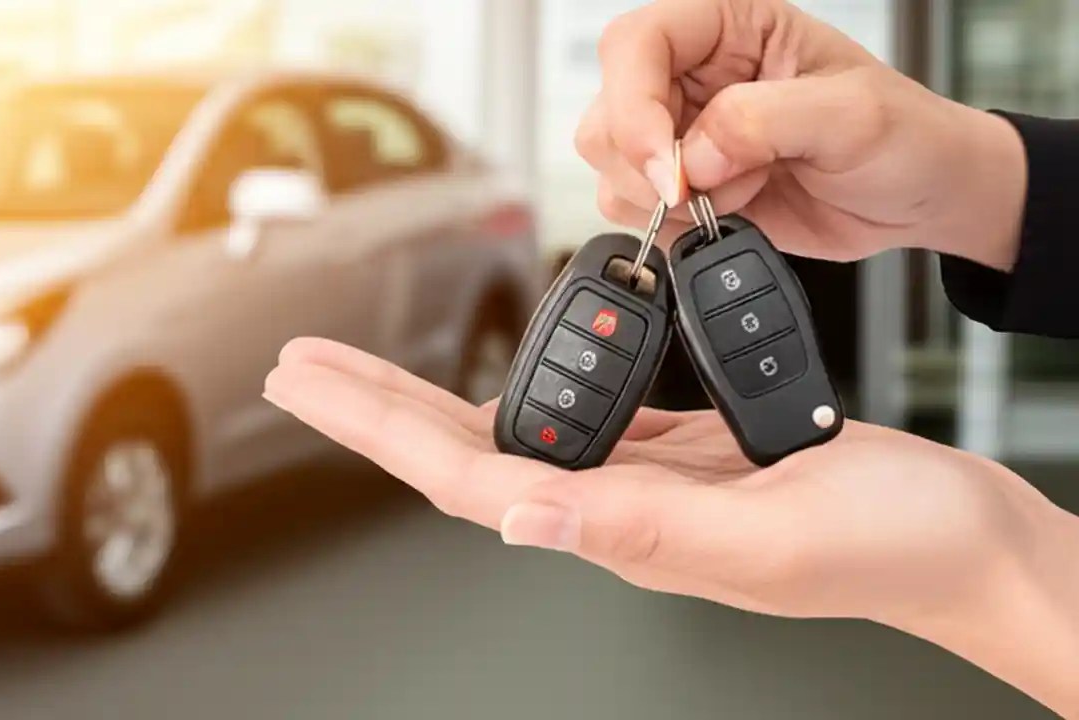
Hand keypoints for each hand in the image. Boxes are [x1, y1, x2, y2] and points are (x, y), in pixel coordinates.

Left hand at [264, 339, 1078, 714]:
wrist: (958, 539)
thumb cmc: (886, 547)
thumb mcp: (764, 539)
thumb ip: (640, 533)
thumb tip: (525, 519)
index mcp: (621, 528)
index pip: (468, 476)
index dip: (381, 429)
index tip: (313, 385)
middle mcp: (616, 507)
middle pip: (464, 451)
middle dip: (375, 405)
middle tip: (301, 363)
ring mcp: (645, 481)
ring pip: (513, 430)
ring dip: (434, 395)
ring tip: (372, 367)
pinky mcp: (682, 453)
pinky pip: (584, 413)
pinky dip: (532, 383)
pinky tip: (511, 371)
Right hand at [578, 0, 1026, 270]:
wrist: (922, 197)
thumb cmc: (906, 136)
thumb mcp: (853, 116)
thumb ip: (764, 121)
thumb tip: (693, 154)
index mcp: (729, 27)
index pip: (637, 44)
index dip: (635, 106)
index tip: (670, 168)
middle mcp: (694, 76)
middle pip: (608, 113)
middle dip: (650, 165)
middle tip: (710, 189)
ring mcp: (683, 134)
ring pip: (613, 168)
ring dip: (668, 201)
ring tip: (742, 192)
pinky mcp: (684, 188)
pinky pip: (635, 212)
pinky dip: (677, 227)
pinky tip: (734, 211)